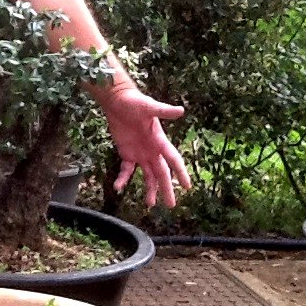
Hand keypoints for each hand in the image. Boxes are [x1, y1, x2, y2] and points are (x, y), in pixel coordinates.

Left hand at [100, 87, 191, 206]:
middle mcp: (152, 150)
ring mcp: (140, 153)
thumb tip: (181, 110)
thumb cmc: (135, 102)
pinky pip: (126, 170)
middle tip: (171, 205)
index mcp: (160, 140)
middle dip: (166, 188)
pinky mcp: (126, 153)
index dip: (180, 172)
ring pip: (147, 175)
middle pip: (161, 173)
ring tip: (150, 203)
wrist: (118, 100)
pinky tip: (118, 187)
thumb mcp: (149, 106)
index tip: (187, 187)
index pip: (173, 159)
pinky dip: (123, 179)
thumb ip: (163, 110)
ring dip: (149, 189)